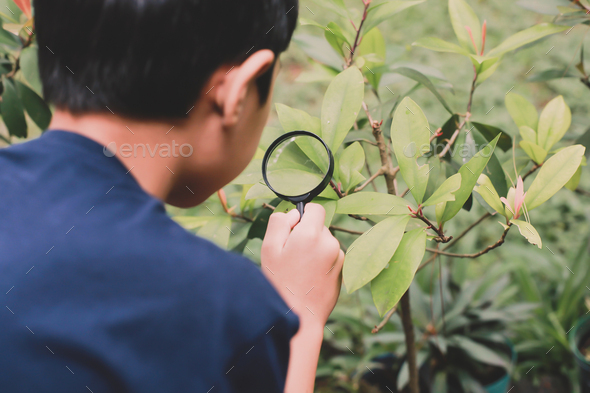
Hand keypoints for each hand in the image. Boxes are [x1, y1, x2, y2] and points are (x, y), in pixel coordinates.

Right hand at [261, 203, 343, 329]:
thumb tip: (294, 213)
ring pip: (325, 243)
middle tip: (291, 256)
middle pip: (319, 227)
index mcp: (311, 234)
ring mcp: (339, 258)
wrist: (298, 316)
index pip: (316, 208)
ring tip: (300, 270)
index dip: (304, 214)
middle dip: (306, 235)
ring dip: (314, 249)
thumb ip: (280, 222)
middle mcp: (329, 243)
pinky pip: (331, 257)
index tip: (294, 227)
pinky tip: (310, 278)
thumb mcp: (269, 248)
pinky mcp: (343, 271)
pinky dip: (322, 262)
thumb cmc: (280, 283)